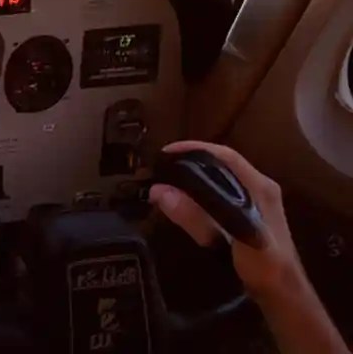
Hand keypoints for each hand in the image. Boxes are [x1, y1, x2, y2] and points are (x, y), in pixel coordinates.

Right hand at [150, 141, 348, 353]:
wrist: (283, 292)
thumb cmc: (262, 266)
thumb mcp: (226, 240)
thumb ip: (195, 216)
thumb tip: (159, 190)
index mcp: (259, 187)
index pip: (225, 156)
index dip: (194, 149)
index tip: (166, 153)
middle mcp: (259, 187)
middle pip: (222, 163)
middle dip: (191, 161)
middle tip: (161, 167)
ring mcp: (256, 199)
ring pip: (221, 177)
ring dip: (195, 175)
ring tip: (168, 179)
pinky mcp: (249, 212)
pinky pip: (222, 191)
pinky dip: (201, 189)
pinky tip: (185, 198)